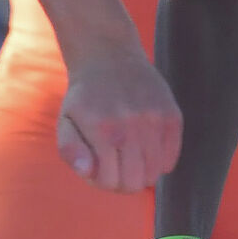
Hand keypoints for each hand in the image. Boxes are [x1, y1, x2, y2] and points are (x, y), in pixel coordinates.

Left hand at [57, 47, 182, 192]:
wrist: (108, 56)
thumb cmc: (85, 96)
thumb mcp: (65, 121)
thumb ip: (71, 151)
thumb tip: (88, 172)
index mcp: (102, 131)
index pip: (110, 182)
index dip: (103, 182)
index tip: (99, 169)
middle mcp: (131, 126)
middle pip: (135, 183)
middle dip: (123, 182)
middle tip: (116, 166)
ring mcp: (154, 121)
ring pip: (155, 174)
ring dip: (142, 172)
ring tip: (130, 156)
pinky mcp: (172, 116)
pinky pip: (171, 158)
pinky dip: (160, 161)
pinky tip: (146, 147)